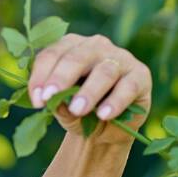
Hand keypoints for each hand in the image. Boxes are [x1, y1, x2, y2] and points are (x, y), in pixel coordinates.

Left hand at [28, 33, 150, 143]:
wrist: (107, 130)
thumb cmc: (79, 112)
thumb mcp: (63, 110)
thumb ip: (57, 104)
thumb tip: (53, 101)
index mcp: (70, 46)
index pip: (52, 54)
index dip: (40, 76)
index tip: (37, 101)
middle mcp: (96, 46)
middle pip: (76, 57)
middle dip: (61, 77)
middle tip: (50, 97)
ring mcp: (121, 57)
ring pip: (104, 71)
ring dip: (89, 91)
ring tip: (77, 110)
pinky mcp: (141, 74)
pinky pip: (128, 86)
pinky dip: (115, 101)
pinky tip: (103, 115)